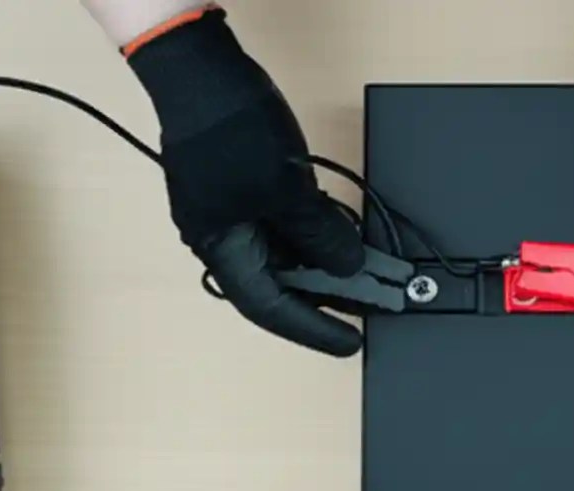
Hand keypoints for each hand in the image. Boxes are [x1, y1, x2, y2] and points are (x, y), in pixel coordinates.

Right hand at [126, 6, 365, 356]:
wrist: (200, 65)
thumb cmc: (227, 126)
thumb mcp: (286, 190)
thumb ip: (320, 235)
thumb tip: (347, 266)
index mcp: (222, 248)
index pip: (270, 308)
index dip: (313, 329)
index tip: (350, 341)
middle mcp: (225, 235)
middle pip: (281, 282)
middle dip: (328, 295)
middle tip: (373, 305)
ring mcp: (235, 208)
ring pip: (287, 252)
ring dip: (327, 261)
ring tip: (372, 273)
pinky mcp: (248, 184)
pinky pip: (286, 222)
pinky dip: (317, 231)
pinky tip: (347, 235)